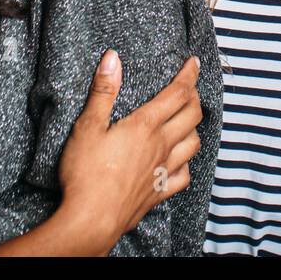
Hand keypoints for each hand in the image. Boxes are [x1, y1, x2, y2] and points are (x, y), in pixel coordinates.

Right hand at [54, 51, 202, 254]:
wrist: (90, 220)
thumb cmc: (86, 173)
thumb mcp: (87, 126)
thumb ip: (103, 91)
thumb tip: (113, 58)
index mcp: (145, 126)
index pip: (177, 93)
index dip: (189, 75)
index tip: (194, 63)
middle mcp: (160, 146)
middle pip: (191, 116)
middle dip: (194, 96)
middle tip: (189, 86)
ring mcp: (162, 170)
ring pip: (193, 144)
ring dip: (195, 127)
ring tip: (188, 119)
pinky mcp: (158, 192)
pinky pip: (183, 176)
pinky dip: (186, 164)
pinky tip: (180, 160)